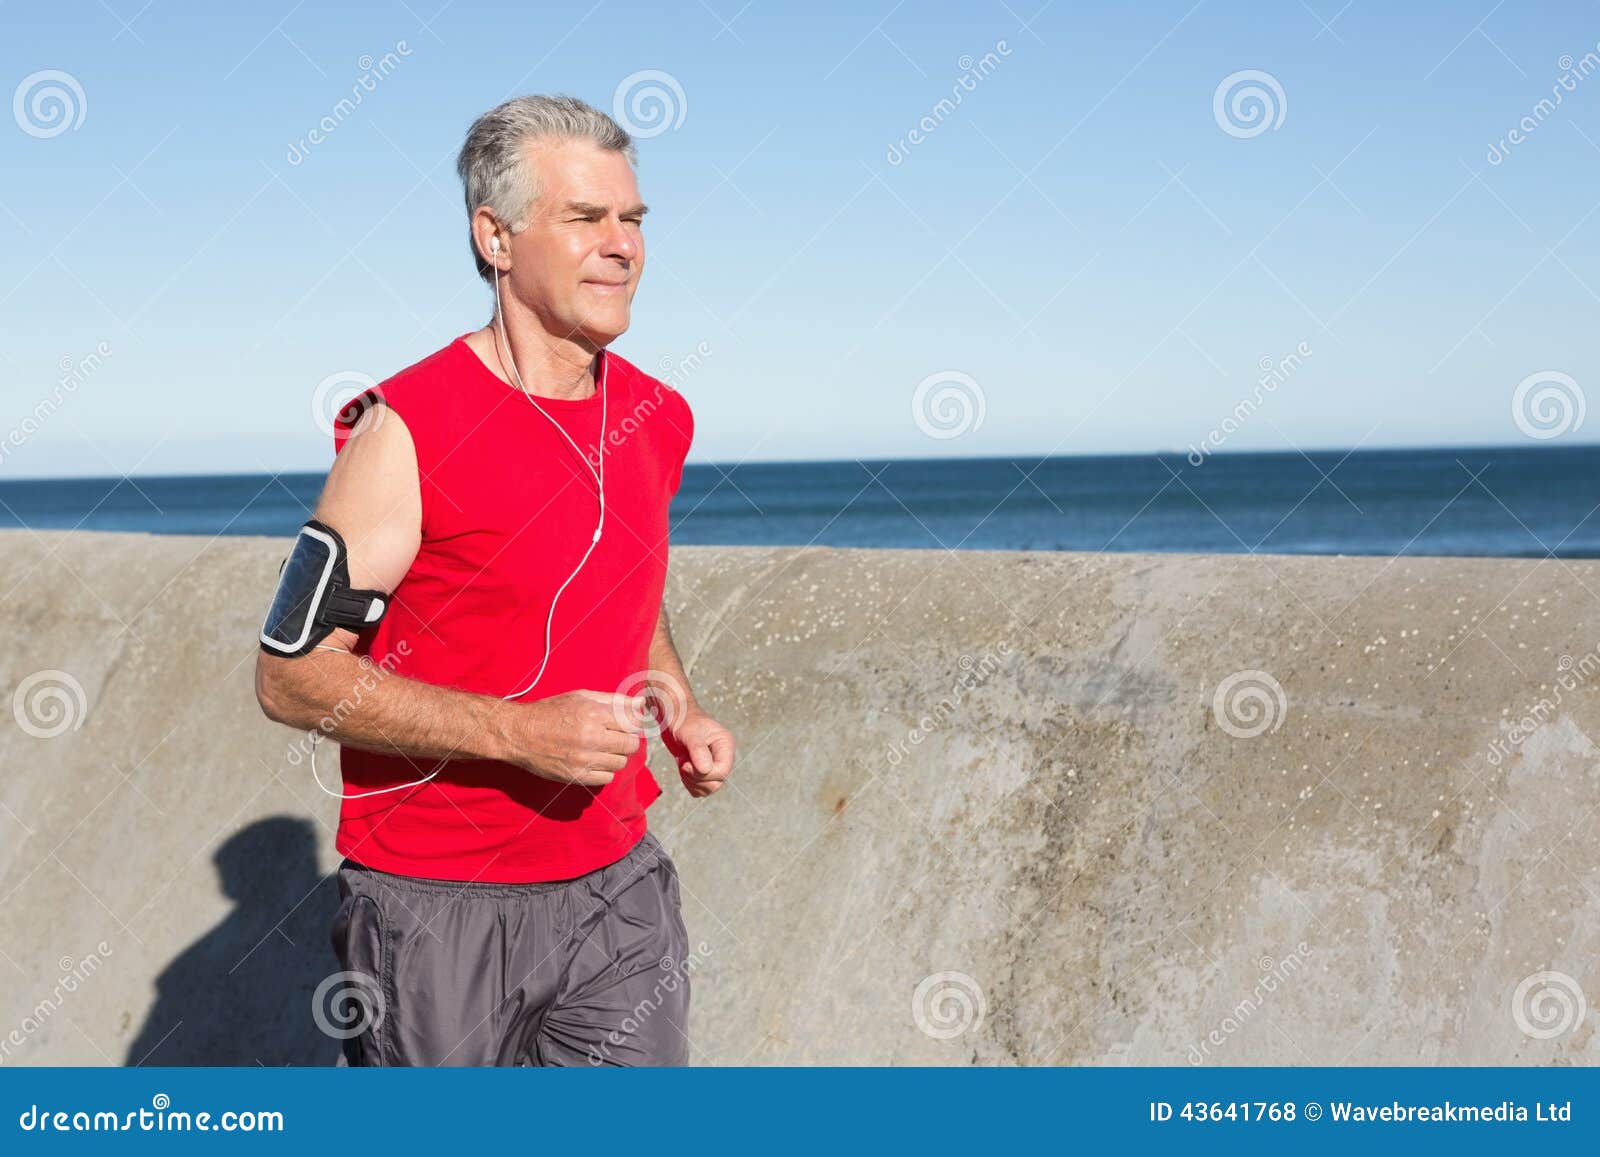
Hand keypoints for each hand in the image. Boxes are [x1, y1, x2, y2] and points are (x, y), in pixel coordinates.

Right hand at [506, 690, 648, 786]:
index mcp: (594, 714)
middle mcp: (591, 737)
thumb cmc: (551, 712)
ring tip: (601, 748)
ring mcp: (584, 759)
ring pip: (621, 762)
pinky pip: (607, 778)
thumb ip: (614, 700)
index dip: (631, 722)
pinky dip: (604, 770)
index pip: (633, 722)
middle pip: (631, 744)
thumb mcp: (581, 697)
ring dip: (615, 756)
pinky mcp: (576, 776)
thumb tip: (641, 703)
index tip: (623, 723)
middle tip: (613, 736)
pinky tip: (593, 761)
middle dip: (626, 739)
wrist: (520, 734)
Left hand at [660, 707, 734, 797]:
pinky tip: (683, 767)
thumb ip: (698, 751)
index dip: (704, 774)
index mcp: (725, 745)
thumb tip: (706, 770)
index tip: (686, 765)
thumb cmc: (683, 721)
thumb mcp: (689, 733)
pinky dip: (689, 783)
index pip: (722, 771)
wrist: (674, 718)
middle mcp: (723, 756)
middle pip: (717, 783)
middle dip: (697, 778)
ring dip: (691, 781)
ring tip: (682, 764)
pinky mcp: (703, 771)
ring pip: (708, 788)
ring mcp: (714, 765)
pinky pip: (699, 789)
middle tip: (683, 764)